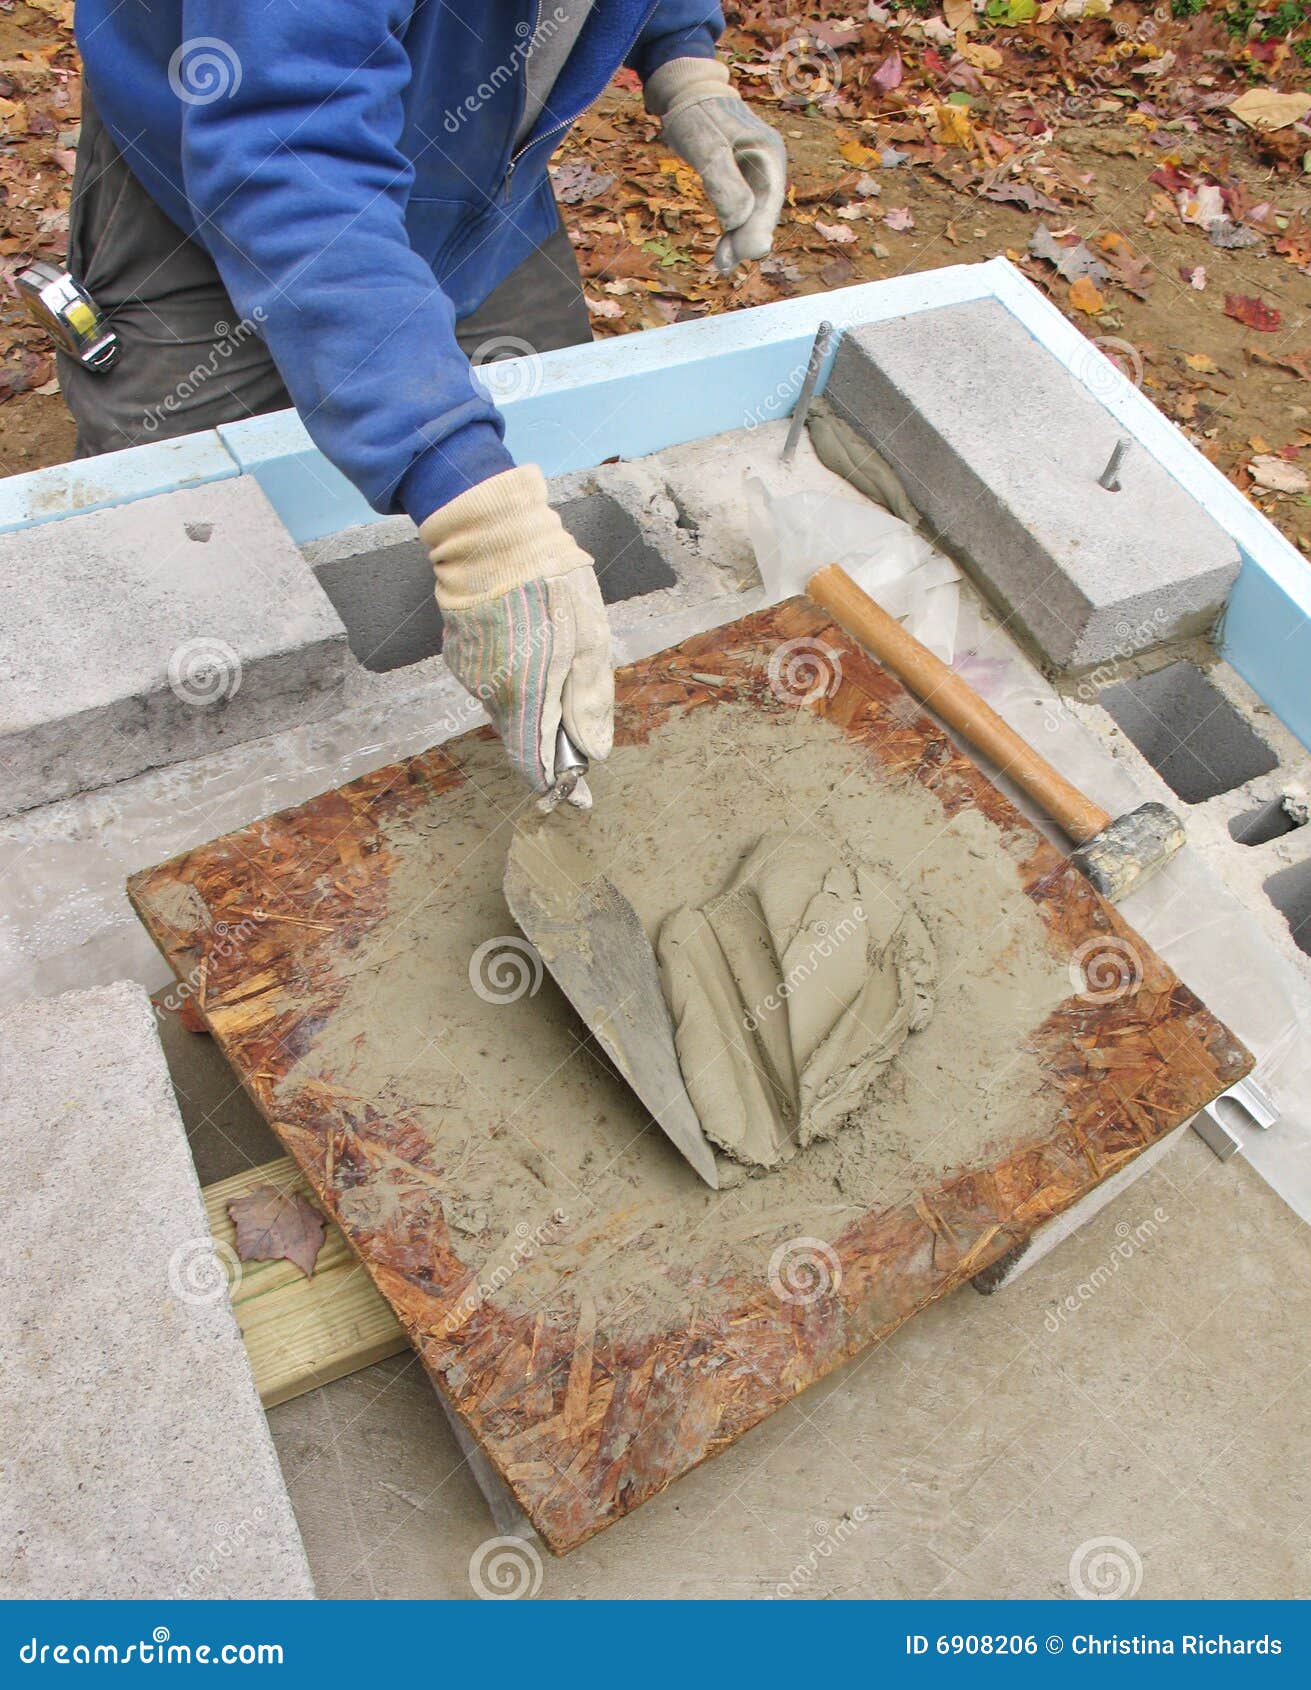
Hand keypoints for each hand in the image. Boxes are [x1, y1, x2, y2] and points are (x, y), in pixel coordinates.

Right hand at [422, 466, 613, 806]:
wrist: (492, 535)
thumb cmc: (549, 582)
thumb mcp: (590, 639)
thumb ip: (591, 700)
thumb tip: (595, 752)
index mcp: (526, 696)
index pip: (535, 762)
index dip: (556, 785)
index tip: (577, 799)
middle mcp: (491, 693)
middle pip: (523, 734)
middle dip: (551, 736)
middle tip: (579, 714)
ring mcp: (471, 673)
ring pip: (508, 706)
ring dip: (533, 698)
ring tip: (556, 656)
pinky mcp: (459, 653)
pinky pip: (493, 678)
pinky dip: (515, 672)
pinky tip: (530, 640)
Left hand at [645, 58, 787, 274]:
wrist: (687, 90)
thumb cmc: (696, 114)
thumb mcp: (707, 145)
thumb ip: (724, 181)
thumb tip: (739, 218)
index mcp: (768, 152)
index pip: (768, 199)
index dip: (757, 229)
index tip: (746, 254)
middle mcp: (768, 163)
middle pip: (764, 210)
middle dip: (746, 239)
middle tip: (725, 266)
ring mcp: (756, 170)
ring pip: (753, 213)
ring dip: (738, 239)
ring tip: (721, 264)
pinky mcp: (741, 176)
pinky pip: (742, 208)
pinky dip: (732, 229)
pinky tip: (723, 250)